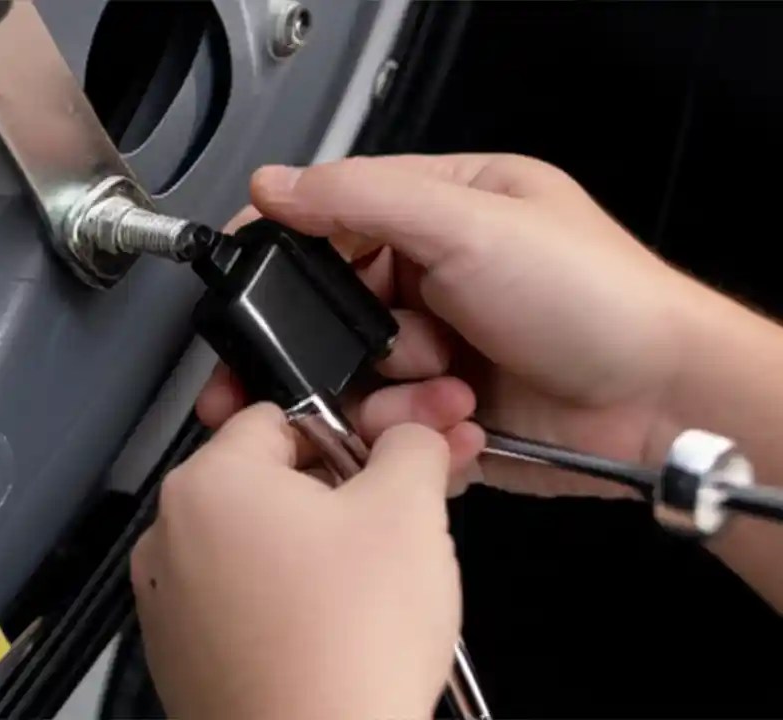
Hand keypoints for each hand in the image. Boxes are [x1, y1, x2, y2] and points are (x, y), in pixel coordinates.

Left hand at [130, 404, 459, 718]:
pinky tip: (332, 634)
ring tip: (367, 594)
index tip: (380, 471)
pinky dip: (284, 608)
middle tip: (393, 534)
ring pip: (256, 548)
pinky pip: (240, 606)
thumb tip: (407, 435)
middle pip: (266, 484)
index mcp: (209, 481)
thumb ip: (409, 445)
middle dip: (334, 498)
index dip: (342, 437)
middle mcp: (170, 535)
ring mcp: (170, 601)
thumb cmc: (348, 645)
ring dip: (312, 555)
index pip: (279, 417)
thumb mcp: (408, 511)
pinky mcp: (183, 656)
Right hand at [200, 153, 705, 497]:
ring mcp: (438, 348)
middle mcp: (434, 278)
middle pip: (330, 309)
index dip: (285, 244)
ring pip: (351, 377)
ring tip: (446, 391)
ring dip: (389, 393)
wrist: (660, 404)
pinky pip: (385, 427)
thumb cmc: (595, 298)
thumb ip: (362, 199)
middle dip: (342, 342)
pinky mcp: (442, 411)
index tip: (242, 277)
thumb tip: (274, 186)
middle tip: (372, 354)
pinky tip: (461, 424)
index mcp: (443, 210)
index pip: (333, 215)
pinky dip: (413, 431)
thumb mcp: (471, 224)